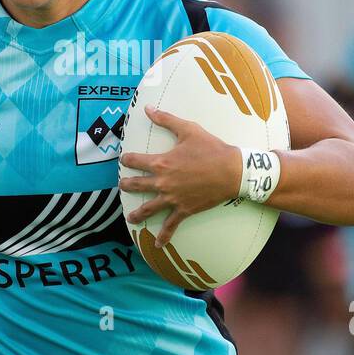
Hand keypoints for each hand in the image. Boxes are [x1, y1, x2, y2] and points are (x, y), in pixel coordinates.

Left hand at [118, 104, 242, 246]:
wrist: (231, 171)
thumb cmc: (210, 148)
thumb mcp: (188, 129)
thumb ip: (166, 119)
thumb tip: (148, 108)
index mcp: (161, 163)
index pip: (135, 161)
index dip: (127, 159)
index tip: (124, 159)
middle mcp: (163, 182)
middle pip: (137, 185)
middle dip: (127, 184)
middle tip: (122, 184)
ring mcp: (172, 198)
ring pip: (149, 208)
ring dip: (137, 213)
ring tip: (130, 217)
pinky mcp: (184, 210)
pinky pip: (171, 225)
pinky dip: (164, 236)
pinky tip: (158, 245)